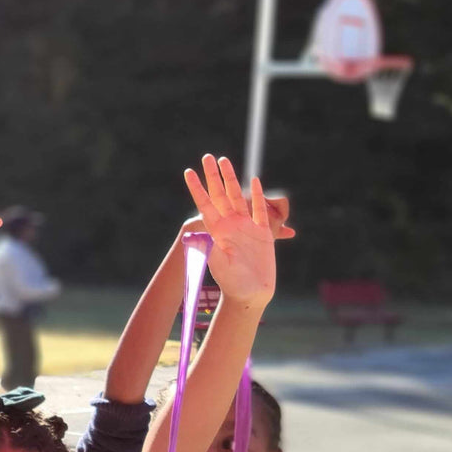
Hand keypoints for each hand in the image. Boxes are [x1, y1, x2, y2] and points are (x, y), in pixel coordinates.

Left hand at [183, 156, 276, 308]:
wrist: (250, 295)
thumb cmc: (232, 283)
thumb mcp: (219, 264)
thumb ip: (211, 248)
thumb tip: (199, 235)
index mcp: (217, 231)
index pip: (205, 204)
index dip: (197, 187)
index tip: (188, 171)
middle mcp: (230, 226)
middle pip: (220, 194)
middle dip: (213, 175)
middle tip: (207, 156)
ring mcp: (246, 228)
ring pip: (238, 197)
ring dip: (231, 179)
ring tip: (224, 161)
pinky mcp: (263, 233)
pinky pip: (260, 210)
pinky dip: (257, 196)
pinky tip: (254, 180)